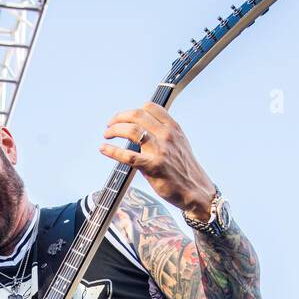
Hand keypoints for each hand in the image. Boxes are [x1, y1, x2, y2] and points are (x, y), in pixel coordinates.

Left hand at [100, 102, 216, 217]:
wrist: (195, 190)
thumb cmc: (184, 169)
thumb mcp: (179, 144)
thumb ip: (163, 134)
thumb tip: (142, 129)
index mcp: (173, 128)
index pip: (150, 107)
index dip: (132, 111)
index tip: (123, 118)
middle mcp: (167, 135)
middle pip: (137, 115)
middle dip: (119, 118)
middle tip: (109, 125)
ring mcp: (160, 150)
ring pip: (132, 131)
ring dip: (114, 130)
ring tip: (107, 135)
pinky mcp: (153, 167)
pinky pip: (128, 156)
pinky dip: (112, 151)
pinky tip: (103, 149)